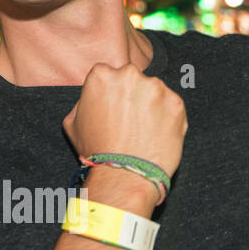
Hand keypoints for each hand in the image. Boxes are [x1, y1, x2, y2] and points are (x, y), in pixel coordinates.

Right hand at [62, 63, 186, 190]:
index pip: (109, 74)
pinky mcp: (176, 103)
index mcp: (102, 75)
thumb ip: (83, 101)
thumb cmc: (96, 150)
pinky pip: (171, 106)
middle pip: (133, 79)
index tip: (113, 106)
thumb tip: (95, 97)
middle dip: (132, 94)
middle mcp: (131, 75)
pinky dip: (166, 117)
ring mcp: (156, 88)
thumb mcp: (72, 122)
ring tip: (143, 130)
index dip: (110, 92)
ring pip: (154, 91)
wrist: (124, 175)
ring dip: (150, 105)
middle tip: (128, 119)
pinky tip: (155, 134)